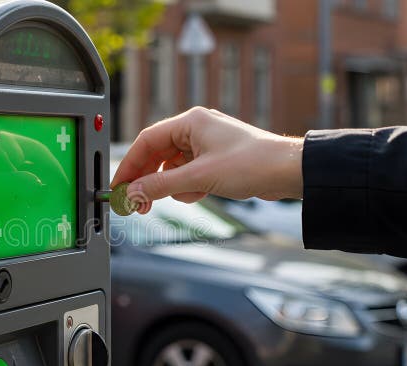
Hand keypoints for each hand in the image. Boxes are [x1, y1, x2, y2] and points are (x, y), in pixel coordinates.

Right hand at [111, 107, 303, 213]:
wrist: (287, 171)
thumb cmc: (251, 163)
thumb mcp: (198, 178)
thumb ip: (161, 186)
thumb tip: (134, 193)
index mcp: (190, 122)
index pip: (147, 141)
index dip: (130, 164)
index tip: (119, 185)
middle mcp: (196, 129)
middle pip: (157, 154)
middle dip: (148, 179)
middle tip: (136, 201)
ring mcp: (206, 144)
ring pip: (173, 167)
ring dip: (173, 185)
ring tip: (185, 195)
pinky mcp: (215, 159)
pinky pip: (189, 173)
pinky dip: (189, 186)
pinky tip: (199, 193)